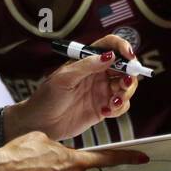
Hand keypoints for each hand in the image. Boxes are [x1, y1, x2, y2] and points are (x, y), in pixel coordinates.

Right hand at [0, 131, 148, 170]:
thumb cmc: (17, 154)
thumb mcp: (42, 138)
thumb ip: (60, 145)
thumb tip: (61, 153)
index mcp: (74, 161)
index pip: (108, 159)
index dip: (128, 158)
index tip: (143, 158)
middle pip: (81, 169)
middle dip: (68, 163)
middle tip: (45, 160)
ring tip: (34, 169)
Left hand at [12, 33, 139, 141]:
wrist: (40, 124)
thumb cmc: (47, 97)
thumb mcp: (64, 78)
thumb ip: (87, 66)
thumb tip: (109, 56)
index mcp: (88, 61)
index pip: (110, 46)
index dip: (122, 47)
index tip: (129, 55)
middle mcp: (99, 74)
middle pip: (125, 67)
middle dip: (130, 74)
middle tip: (124, 82)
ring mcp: (102, 91)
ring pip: (127, 87)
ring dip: (126, 93)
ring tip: (113, 101)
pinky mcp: (104, 108)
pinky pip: (121, 106)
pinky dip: (119, 108)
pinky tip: (106, 111)